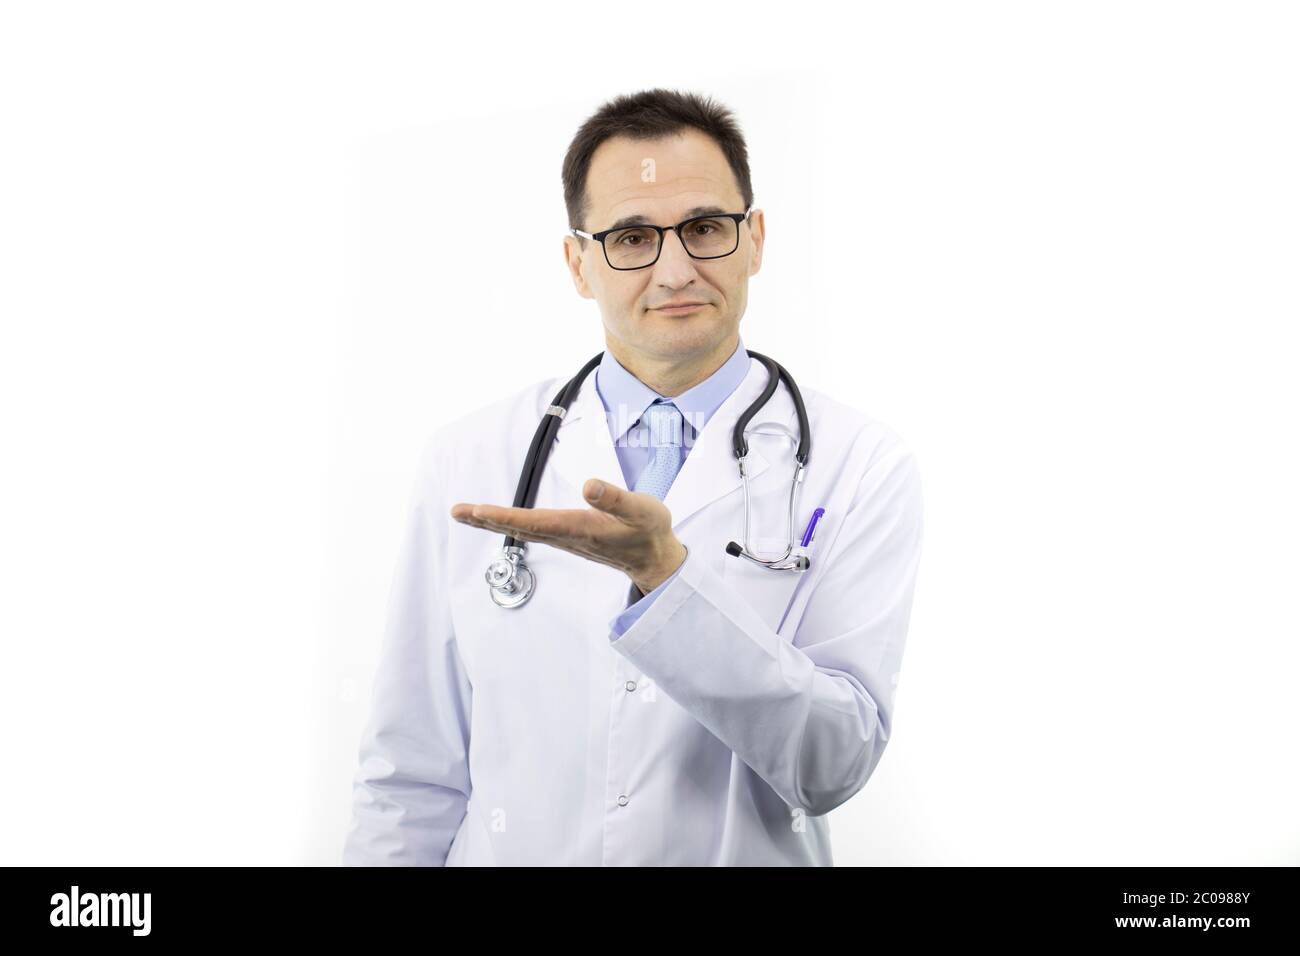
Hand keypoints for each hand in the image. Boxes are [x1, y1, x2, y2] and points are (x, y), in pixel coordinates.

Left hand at [450, 479, 687, 594]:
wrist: (655, 558)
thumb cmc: (649, 531)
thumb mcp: (641, 510)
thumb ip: (615, 498)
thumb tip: (589, 485)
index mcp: (578, 528)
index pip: (532, 521)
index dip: (502, 515)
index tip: (476, 510)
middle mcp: (566, 536)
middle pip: (518, 527)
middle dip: (486, 519)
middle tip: (456, 512)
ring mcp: (564, 538)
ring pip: (522, 529)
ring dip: (492, 522)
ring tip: (466, 514)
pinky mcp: (567, 536)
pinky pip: (531, 529)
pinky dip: (509, 522)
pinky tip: (498, 520)